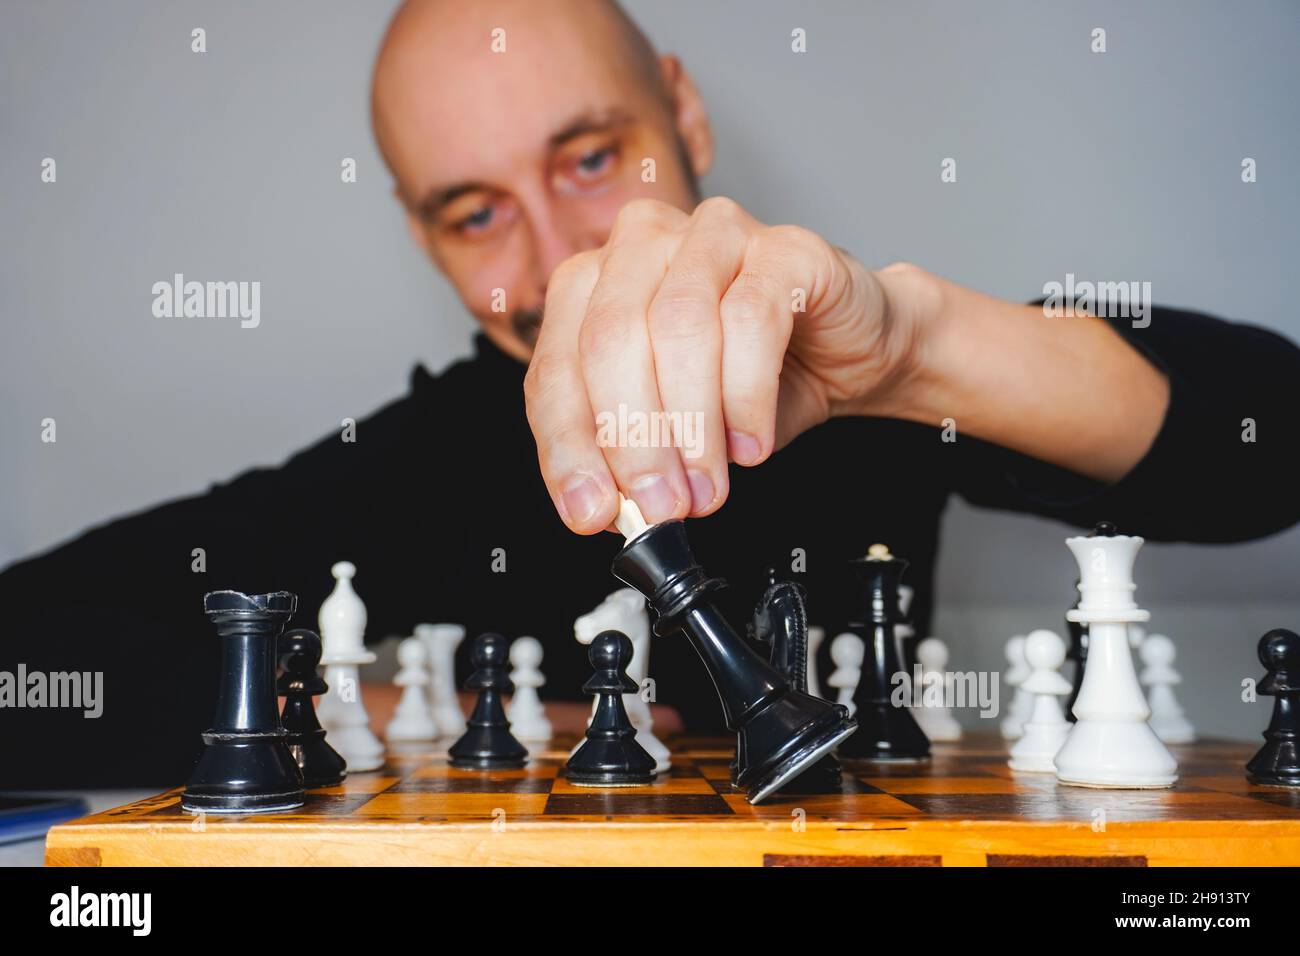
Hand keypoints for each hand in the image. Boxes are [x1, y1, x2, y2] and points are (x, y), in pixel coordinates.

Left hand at [524, 196, 934, 533]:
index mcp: (593, 284)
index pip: (555, 367)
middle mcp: (643, 244)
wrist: (850, 354)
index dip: (568, 446)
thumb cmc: (754, 380)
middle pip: (611, 338)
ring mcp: (714, 233)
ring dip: (692, 422)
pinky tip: (752, 442)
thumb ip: (628, 456)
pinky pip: (753, 318)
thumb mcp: (672, 429)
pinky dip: (747, 395)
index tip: (590, 510)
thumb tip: (601, 508)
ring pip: (679, 324)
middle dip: (633, 438)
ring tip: (710, 483)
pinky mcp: (784, 247)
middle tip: (661, 504)